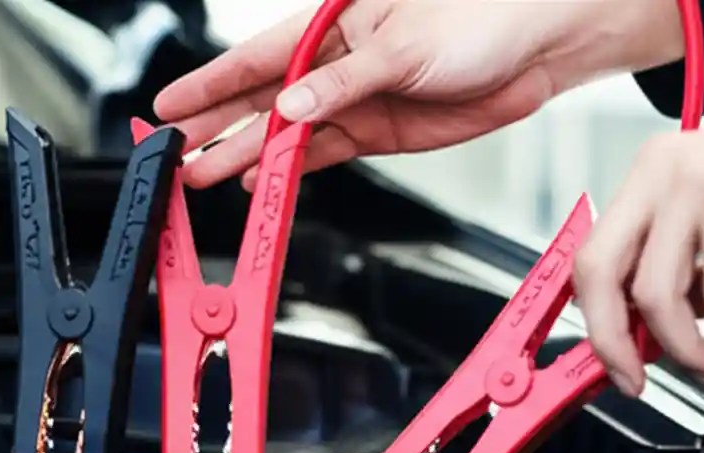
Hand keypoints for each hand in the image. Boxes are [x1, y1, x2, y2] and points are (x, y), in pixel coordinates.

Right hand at [155, 0, 686, 188]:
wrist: (536, 50)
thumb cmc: (478, 20)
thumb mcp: (402, 48)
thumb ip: (340, 83)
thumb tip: (287, 111)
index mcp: (330, 26)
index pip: (253, 58)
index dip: (207, 84)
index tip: (167, 108)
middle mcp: (333, 63)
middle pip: (257, 99)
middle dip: (213, 125)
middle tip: (172, 154)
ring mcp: (352, 100)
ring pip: (282, 134)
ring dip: (243, 155)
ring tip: (202, 177)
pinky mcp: (376, 131)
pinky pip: (320, 155)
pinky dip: (288, 170)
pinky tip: (257, 180)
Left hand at [573, 116, 703, 395]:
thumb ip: (677, 272)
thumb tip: (639, 334)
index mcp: (648, 174)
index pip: (590, 255)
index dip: (594, 318)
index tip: (610, 361)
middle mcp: (661, 173)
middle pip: (600, 271)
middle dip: (612, 341)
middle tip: (633, 382)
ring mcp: (694, 186)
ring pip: (657, 293)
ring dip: (685, 348)